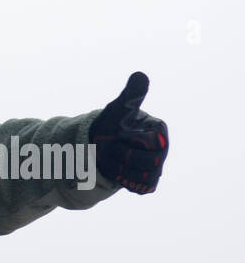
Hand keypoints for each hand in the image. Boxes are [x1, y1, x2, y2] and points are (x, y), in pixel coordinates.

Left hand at [89, 71, 168, 193]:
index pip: (148, 143)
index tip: (120, 134)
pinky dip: (127, 182)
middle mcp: (163, 148)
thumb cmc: (111, 125)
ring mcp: (158, 166)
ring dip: (122, 170)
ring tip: (116, 159)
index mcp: (160, 129)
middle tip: (114, 149)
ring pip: (142, 177)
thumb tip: (140, 75)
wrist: (98, 146)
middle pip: (147, 163)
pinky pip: (142, 187)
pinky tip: (120, 172)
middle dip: (123, 157)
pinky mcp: (149, 181)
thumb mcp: (119, 110)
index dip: (128, 141)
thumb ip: (131, 95)